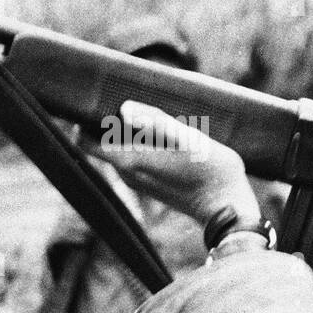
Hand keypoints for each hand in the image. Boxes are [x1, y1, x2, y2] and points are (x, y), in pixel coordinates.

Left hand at [93, 101, 260, 227]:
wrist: (228, 208)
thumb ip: (155, 122)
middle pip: (102, 143)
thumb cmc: (212, 172)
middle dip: (112, 124)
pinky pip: (136, 161)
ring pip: (120, 151)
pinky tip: (169, 141)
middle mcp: (128, 174)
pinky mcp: (153, 186)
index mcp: (130, 161)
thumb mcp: (188, 139)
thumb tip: (124, 109)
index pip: (84, 140)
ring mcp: (139, 182)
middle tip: (138, 108)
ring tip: (159, 122)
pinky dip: (144, 147)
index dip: (86, 120)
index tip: (103, 104)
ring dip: (132, 135)